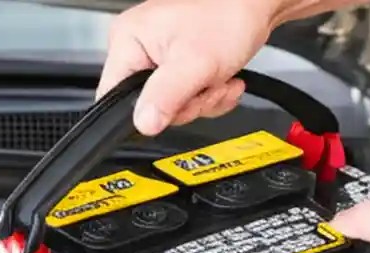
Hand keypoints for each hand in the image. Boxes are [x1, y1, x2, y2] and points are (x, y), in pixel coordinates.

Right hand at [97, 0, 279, 134]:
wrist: (256, 7)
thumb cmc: (227, 17)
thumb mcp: (194, 64)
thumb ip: (165, 97)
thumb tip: (143, 124)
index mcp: (128, 41)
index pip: (114, 95)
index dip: (144, 111)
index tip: (174, 105)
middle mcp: (137, 47)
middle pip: (148, 106)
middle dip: (186, 104)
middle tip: (205, 86)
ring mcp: (158, 56)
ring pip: (170, 106)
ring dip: (202, 100)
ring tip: (217, 79)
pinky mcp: (176, 65)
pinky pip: (184, 98)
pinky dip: (207, 95)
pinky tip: (220, 80)